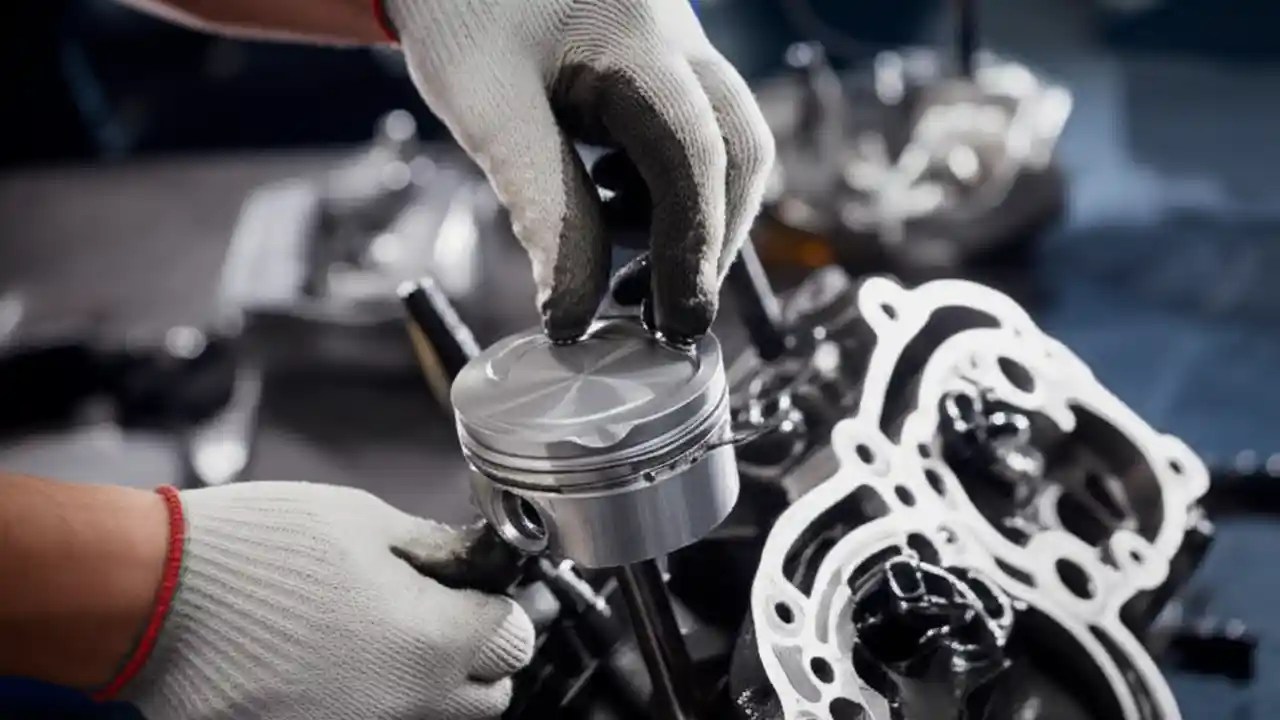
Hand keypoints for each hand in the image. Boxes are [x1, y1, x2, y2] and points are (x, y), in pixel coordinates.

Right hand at [122, 482, 533, 719]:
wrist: (155, 597)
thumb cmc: (256, 549)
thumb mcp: (364, 520)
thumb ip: (435, 549)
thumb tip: (472, 563)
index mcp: (432, 641)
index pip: (510, 636)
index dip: (493, 604)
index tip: (471, 590)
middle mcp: (407, 704)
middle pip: (488, 697)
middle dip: (476, 657)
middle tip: (438, 618)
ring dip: (429, 686)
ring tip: (380, 641)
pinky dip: (369, 702)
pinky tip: (333, 667)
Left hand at [384, 0, 774, 343]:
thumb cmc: (460, 12)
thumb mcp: (487, 109)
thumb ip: (542, 210)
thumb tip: (575, 317)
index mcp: (633, 38)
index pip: (692, 152)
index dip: (692, 248)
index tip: (674, 323)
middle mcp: (681, 38)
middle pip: (740, 152)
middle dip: (709, 245)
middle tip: (664, 318)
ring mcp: (683, 47)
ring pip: (725, 149)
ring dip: (688, 223)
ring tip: (620, 270)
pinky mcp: (669, 65)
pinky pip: (696, 138)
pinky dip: (666, 193)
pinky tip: (609, 208)